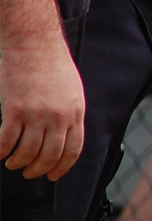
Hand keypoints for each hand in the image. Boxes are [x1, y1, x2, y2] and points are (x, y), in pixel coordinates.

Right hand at [0, 39, 85, 180]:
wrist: (33, 43)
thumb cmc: (51, 63)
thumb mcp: (71, 90)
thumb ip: (69, 112)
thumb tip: (64, 133)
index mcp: (75, 112)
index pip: (73, 150)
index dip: (62, 167)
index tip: (53, 176)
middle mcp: (58, 117)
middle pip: (50, 155)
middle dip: (39, 170)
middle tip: (29, 173)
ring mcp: (36, 115)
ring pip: (27, 153)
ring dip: (18, 163)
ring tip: (12, 163)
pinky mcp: (14, 110)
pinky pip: (6, 141)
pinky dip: (1, 152)